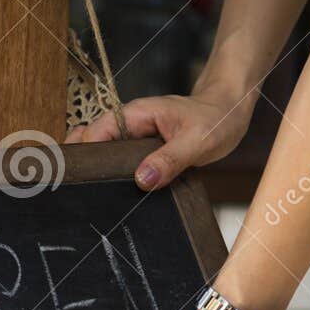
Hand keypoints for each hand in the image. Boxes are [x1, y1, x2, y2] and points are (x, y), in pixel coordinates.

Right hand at [66, 85, 253, 189]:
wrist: (231, 112)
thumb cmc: (216, 117)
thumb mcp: (196, 141)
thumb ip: (169, 160)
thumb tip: (142, 180)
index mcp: (136, 114)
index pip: (95, 132)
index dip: (84, 153)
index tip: (79, 176)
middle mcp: (131, 125)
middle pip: (94, 144)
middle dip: (86, 164)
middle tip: (79, 190)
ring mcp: (137, 139)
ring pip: (108, 156)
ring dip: (103, 172)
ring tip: (95, 197)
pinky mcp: (146, 152)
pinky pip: (125, 163)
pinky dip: (119, 176)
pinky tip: (118, 194)